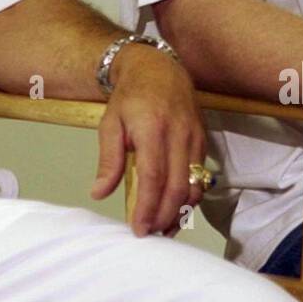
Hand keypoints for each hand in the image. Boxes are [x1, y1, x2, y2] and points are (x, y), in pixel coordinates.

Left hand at [89, 46, 206, 237]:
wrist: (158, 68)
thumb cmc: (130, 96)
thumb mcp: (110, 123)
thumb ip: (108, 160)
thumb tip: (99, 193)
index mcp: (152, 130)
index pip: (153, 178)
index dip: (147, 208)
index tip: (138, 229)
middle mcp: (178, 135)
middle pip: (177, 188)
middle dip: (163, 217)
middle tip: (148, 233)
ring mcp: (195, 139)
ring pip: (195, 186)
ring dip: (180, 213)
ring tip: (162, 229)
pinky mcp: (203, 142)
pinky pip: (202, 178)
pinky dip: (191, 199)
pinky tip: (176, 210)